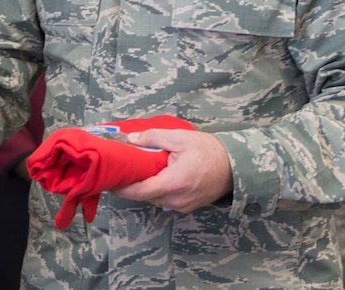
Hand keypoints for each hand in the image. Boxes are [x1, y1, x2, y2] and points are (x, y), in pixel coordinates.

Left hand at [111, 129, 231, 213]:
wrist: (236, 165)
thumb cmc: (209, 150)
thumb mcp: (179, 137)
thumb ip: (153, 138)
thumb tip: (130, 140)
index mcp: (172, 184)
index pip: (138, 192)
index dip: (121, 188)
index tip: (109, 181)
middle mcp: (175, 200)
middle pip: (145, 196)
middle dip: (132, 185)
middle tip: (122, 170)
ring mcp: (182, 206)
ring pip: (155, 198)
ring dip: (147, 187)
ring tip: (139, 170)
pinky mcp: (188, 207)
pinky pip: (166, 200)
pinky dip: (159, 189)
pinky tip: (158, 176)